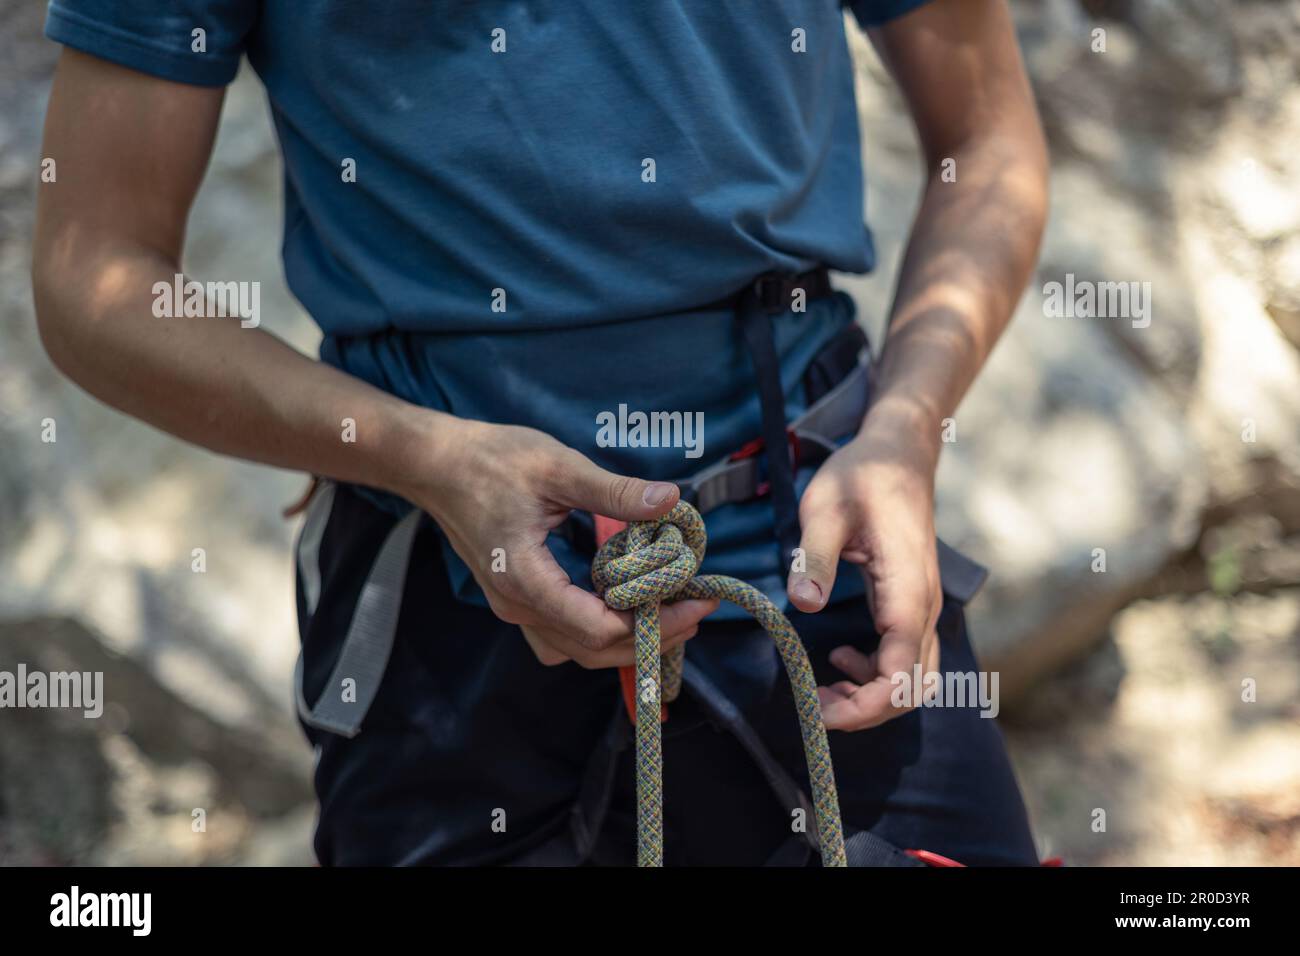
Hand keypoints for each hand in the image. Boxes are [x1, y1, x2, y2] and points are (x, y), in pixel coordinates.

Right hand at [397, 417, 717, 667]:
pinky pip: (562, 636)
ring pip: (576, 651)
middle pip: (592, 651)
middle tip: (697, 613)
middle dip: (650, 639)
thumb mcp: (557, 467)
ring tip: (669, 614)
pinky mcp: (517, 599)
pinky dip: (600, 633)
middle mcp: (517, 606)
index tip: (695, 603)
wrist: (436, 465)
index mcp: (525, 579)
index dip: (653, 623)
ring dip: (625, 643)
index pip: (596, 628)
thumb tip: (670, 501)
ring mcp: (513, 607)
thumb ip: (614, 491)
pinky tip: (628, 606)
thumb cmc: (491, 460)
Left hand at [786, 405, 942, 730]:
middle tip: (816, 709)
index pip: (901, 669)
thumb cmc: (861, 474)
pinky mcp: (912, 603)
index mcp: (907, 586)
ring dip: (873, 697)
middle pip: (914, 687)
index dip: (866, 703)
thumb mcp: (826, 507)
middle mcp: (923, 604)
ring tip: (823, 693)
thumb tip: (804, 604)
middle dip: (868, 711)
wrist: (899, 451)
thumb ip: (815, 556)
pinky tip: (841, 660)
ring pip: (915, 677)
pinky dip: (878, 674)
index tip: (820, 710)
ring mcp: (922, 605)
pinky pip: (907, 656)